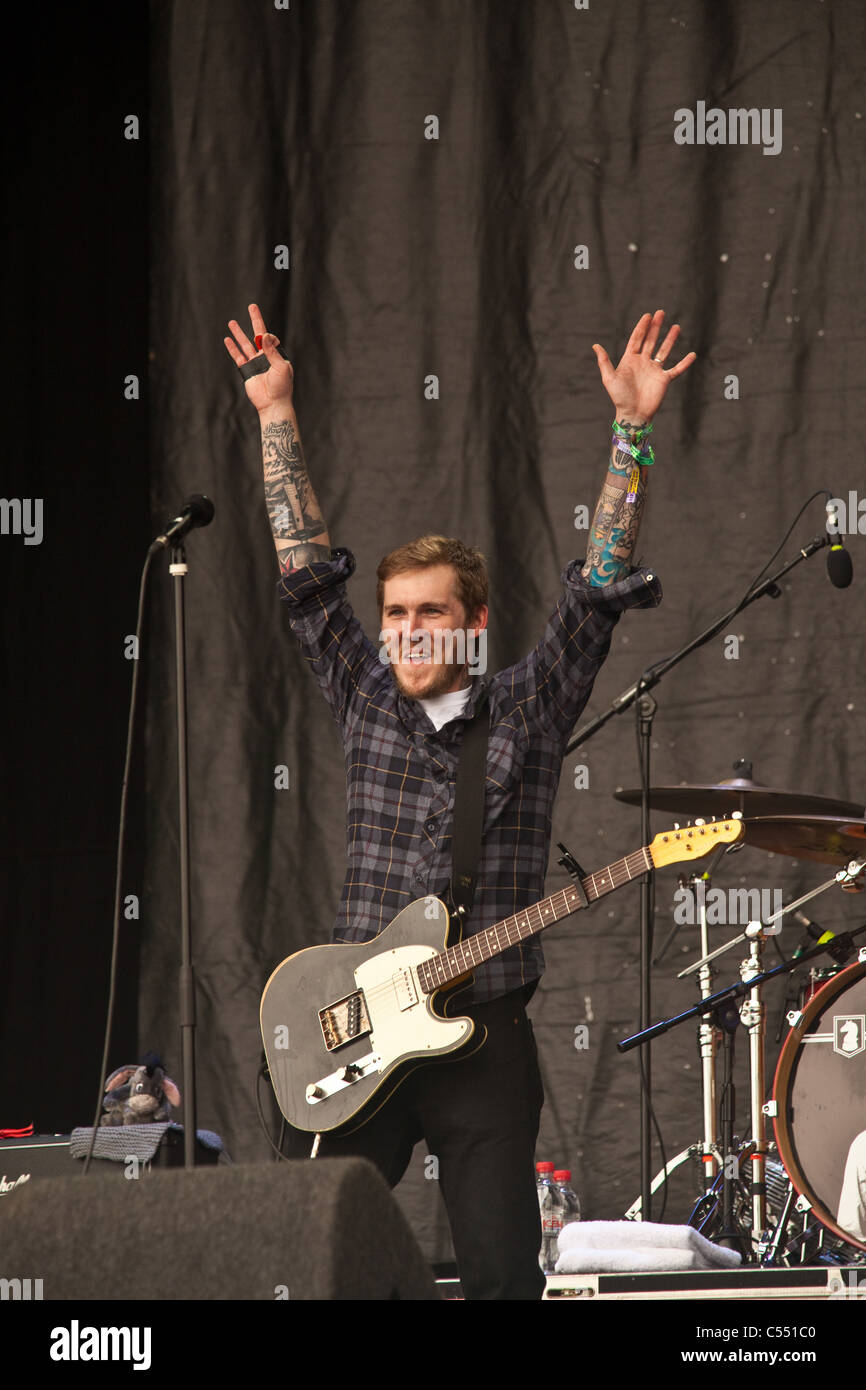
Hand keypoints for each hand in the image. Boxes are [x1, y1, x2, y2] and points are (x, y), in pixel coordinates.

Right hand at [224, 303, 294, 413]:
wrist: (273, 404)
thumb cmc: (282, 387)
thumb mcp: (281, 367)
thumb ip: (272, 351)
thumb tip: (265, 334)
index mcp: (277, 355)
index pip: (271, 338)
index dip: (268, 335)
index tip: (265, 337)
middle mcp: (266, 357)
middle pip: (258, 334)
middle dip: (255, 320)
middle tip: (251, 306)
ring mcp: (255, 363)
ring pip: (245, 344)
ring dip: (239, 333)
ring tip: (231, 322)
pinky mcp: (247, 370)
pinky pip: (238, 356)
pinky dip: (233, 348)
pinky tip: (227, 339)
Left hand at [592, 310, 695, 424]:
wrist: (632, 414)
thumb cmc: (619, 398)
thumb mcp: (609, 378)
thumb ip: (604, 361)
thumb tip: (595, 345)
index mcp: (630, 360)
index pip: (637, 339)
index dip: (642, 327)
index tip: (647, 315)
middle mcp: (643, 362)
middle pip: (650, 340)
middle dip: (655, 327)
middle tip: (661, 312)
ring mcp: (654, 370)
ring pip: (664, 351)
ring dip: (670, 339)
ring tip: (676, 326)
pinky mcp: (664, 379)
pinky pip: (677, 369)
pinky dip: (685, 363)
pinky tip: (693, 354)